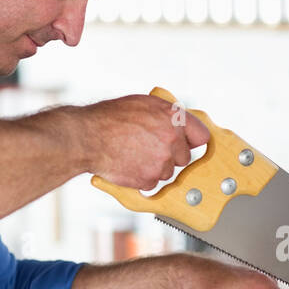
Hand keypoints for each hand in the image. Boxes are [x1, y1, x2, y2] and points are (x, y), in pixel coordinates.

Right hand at [82, 94, 209, 188]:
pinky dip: (142, 178)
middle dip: (170, 155)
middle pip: (184, 158)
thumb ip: (167, 115)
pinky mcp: (149, 180)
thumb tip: (182, 125)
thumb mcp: (144, 104)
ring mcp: (161, 162)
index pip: (201, 136)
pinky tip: (128, 164)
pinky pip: (152, 184)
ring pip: (168, 172)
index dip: (191, 140)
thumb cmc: (110, 118)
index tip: (186, 143)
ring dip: (155, 167)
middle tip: (148, 147)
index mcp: (173, 118)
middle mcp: (171, 140)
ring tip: (133, 154)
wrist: (87, 137)